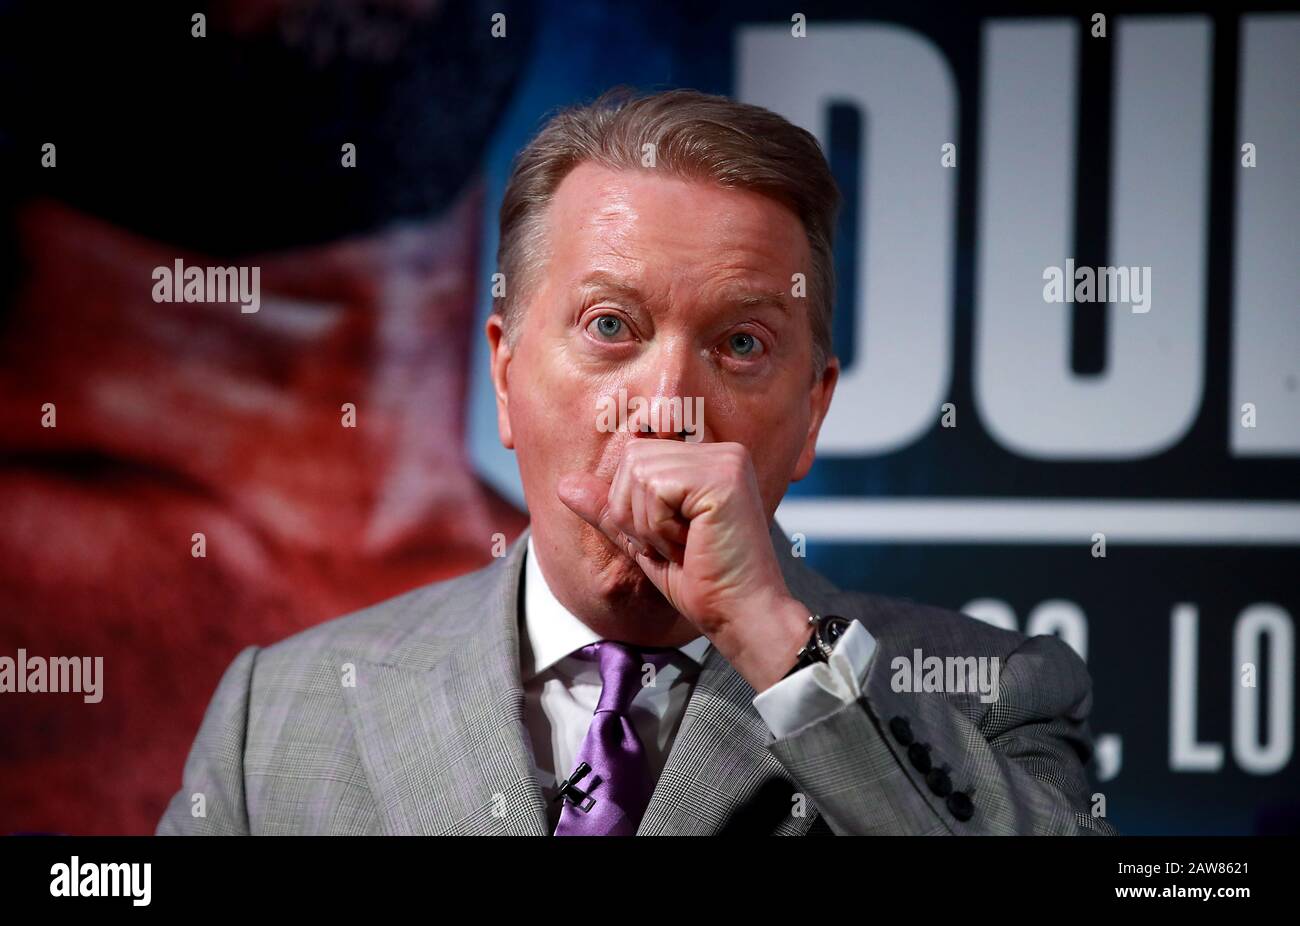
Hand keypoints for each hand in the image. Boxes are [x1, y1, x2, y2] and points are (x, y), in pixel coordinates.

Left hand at [557, 440, 810, 691]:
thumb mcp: (642, 541)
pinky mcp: (723, 477)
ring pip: (638, 473)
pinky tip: (692, 544)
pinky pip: (655, 489)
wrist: (739, 615)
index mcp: (706, 458)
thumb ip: (608, 509)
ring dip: (648, 523)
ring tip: (685, 545)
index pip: (636, 455)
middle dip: (637, 513)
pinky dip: (659, 527)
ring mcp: (724, 460)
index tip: (671, 537)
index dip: (634, 504)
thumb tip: (563, 485)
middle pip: (632, 459)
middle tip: (676, 544)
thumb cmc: (701, 582)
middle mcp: (720, 450)